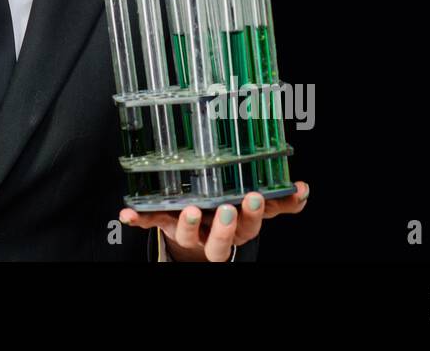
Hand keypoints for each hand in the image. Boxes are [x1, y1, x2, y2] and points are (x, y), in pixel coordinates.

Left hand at [120, 180, 309, 261]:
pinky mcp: (167, 224)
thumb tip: (303, 189)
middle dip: (226, 225)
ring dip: (189, 224)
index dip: (255, 214)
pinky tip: (126, 214)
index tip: (258, 197)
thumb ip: (282, 201)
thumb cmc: (232, 213)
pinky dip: (138, 218)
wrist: (202, 232)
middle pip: (222, 240)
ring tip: (190, 211)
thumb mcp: (258, 209)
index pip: (251, 224)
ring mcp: (189, 231)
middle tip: (228, 208)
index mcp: (239, 227)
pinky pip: (151, 222)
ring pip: (189, 235)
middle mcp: (214, 234)